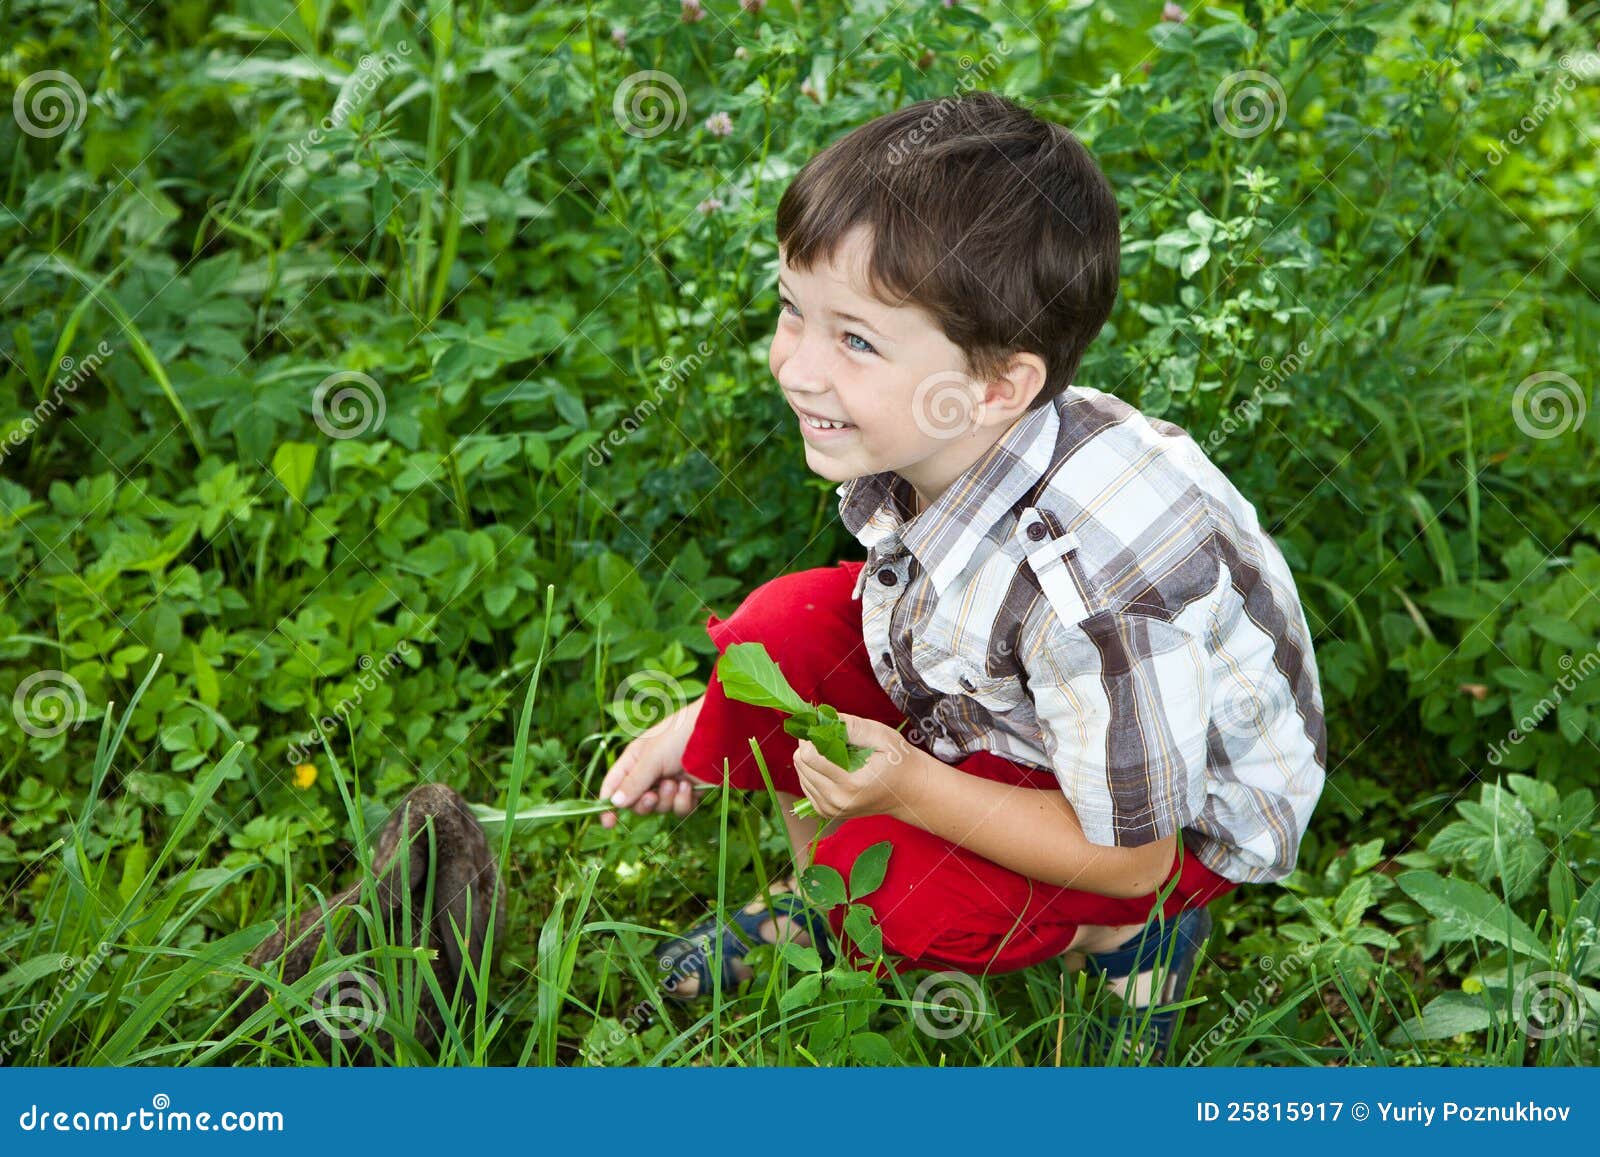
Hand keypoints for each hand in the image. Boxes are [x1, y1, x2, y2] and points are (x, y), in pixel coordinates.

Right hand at [598, 696, 704, 828]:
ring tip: (676, 782)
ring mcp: (670, 783)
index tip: (608, 823)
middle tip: (653, 794)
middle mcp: (650, 773)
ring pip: (659, 808)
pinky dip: (683, 801)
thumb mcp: (652, 757)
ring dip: (666, 799)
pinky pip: (679, 809)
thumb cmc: (679, 736)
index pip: (615, 785)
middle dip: (644, 803)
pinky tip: (689, 786)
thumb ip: (634, 782)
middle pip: (637, 802)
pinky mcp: (690, 791)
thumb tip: (614, 804)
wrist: (718, 733)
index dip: (609, 804)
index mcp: (635, 759)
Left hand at [792, 711, 929, 821]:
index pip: (810, 755)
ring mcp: (830, 809)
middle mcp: (837, 800)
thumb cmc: (898, 760)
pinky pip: (806, 784)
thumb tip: (822, 719)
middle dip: (813, 744)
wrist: (909, 791)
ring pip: (801, 772)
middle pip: (802, 763)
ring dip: (814, 758)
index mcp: (851, 783)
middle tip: (835, 738)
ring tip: (839, 754)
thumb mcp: (881, 736)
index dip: (814, 735)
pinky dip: (815, 771)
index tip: (827, 726)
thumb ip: (851, 727)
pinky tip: (835, 767)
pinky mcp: (825, 811)